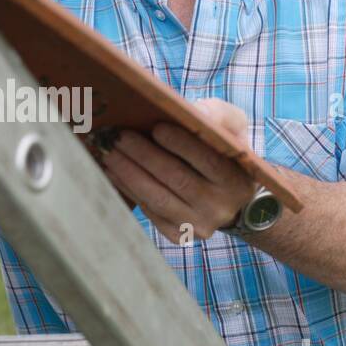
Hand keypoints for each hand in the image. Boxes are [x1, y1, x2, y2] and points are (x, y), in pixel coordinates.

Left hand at [99, 99, 256, 242]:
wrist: (234, 202)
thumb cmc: (226, 154)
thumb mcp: (234, 130)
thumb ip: (219, 115)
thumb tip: (194, 111)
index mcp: (236, 180)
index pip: (209, 161)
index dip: (182, 145)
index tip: (156, 127)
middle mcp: (219, 207)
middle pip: (177, 180)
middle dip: (144, 156)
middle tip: (119, 137)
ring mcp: (198, 225)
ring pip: (158, 199)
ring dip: (129, 174)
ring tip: (110, 153)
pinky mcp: (179, 234)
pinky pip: (149, 211)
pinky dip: (129, 190)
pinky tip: (114, 172)